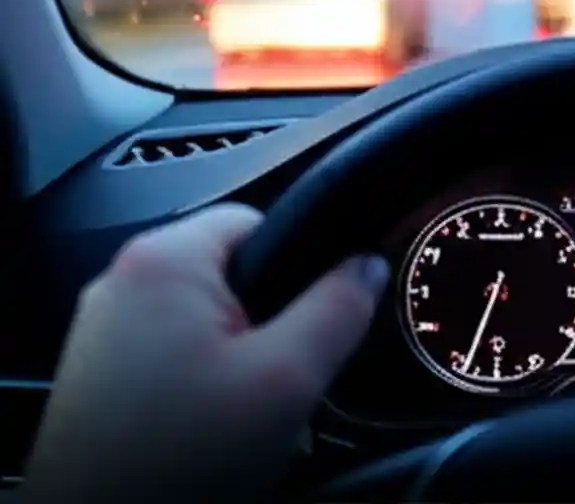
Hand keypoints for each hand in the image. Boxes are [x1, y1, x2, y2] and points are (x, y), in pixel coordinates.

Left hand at [22, 204, 388, 502]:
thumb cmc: (173, 460)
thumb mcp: (287, 379)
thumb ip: (338, 310)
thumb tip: (368, 266)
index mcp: (163, 260)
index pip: (260, 219)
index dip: (299, 267)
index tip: (308, 319)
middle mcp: (122, 281)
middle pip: (234, 273)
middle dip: (268, 323)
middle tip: (274, 380)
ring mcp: (104, 328)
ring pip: (207, 317)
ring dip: (236, 356)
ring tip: (238, 412)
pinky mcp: (101, 369)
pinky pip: (175, 351)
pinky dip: (203, 380)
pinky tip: (208, 426)